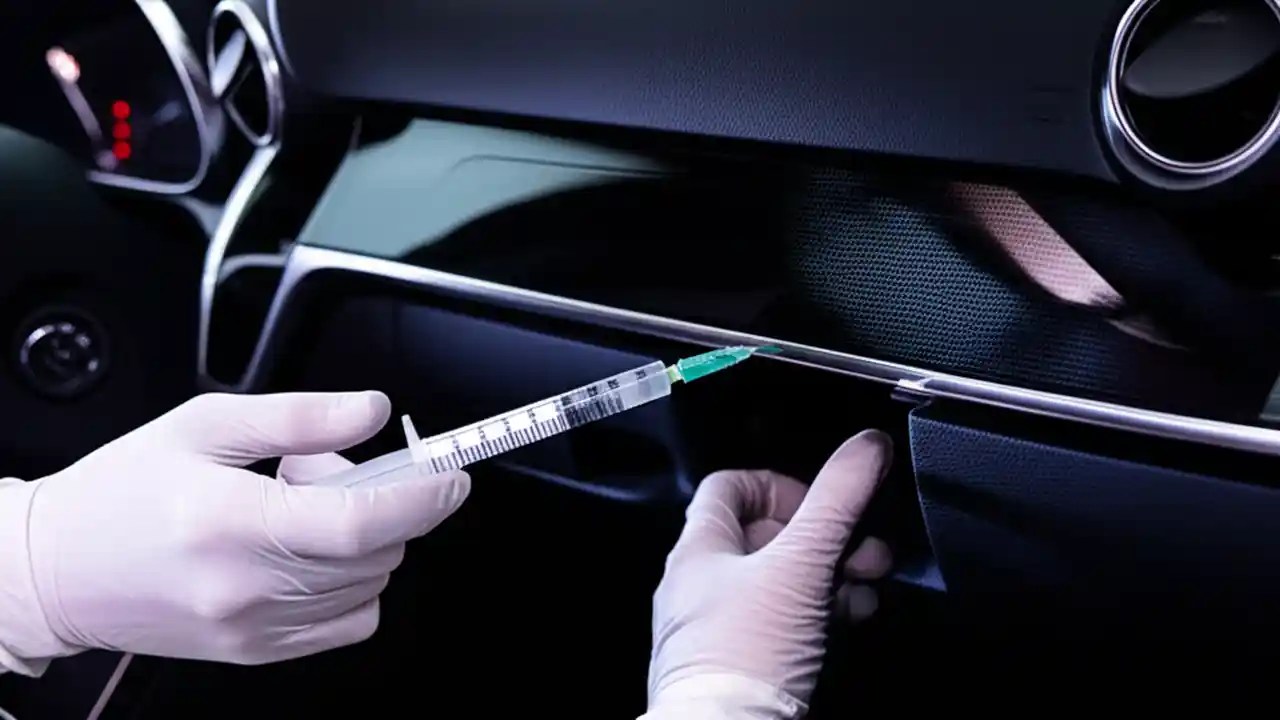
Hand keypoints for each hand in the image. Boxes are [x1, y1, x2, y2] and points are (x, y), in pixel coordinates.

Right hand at [0, 391, 468, 670]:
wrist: (60, 571)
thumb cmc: (124, 492)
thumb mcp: (205, 425)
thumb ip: (299, 417)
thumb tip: (373, 412)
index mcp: (230, 521)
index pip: (359, 523)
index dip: (423, 499)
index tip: (454, 476)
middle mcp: (246, 587)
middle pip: (375, 552)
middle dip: (380, 501)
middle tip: (319, 471)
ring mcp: (253, 628)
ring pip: (369, 583)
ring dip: (362, 540)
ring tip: (293, 511)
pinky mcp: (258, 653)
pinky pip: (349, 620)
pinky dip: (351, 582)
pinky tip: (301, 553)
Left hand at [647, 431, 892, 714]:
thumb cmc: (745, 656)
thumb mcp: (800, 565)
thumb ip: (836, 503)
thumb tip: (866, 445)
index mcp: (699, 549)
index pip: (730, 487)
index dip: (780, 485)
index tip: (822, 501)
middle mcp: (702, 586)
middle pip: (766, 538)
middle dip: (825, 538)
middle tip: (864, 550)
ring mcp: (720, 628)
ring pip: (781, 585)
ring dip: (830, 578)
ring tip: (865, 587)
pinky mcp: (743, 665)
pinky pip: (783, 627)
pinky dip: (820, 619)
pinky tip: (849, 623)